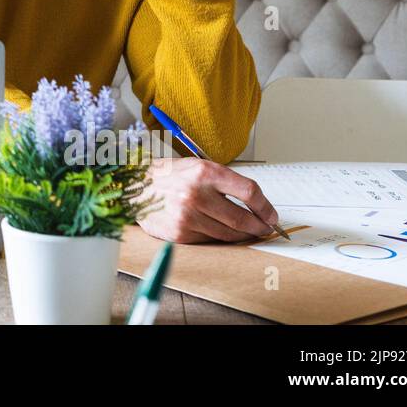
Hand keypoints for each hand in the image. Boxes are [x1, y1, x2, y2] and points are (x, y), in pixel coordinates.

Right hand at [137, 157, 281, 243]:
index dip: (265, 206)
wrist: (135, 188)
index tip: (271, 214)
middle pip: (242, 218)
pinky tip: (221, 232)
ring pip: (228, 234)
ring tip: (248, 232)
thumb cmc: (168, 176)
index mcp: (204, 172)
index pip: (249, 192)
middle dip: (259, 226)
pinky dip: (220, 238)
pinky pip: (210, 240)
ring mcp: (188, 216)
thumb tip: (255, 203)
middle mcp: (196, 194)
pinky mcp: (181, 233)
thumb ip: (224, 182)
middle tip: (265, 227)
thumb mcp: (196, 166)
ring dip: (243, 236)